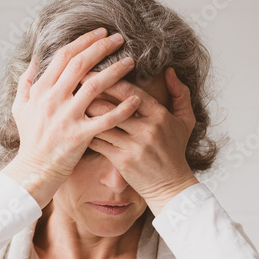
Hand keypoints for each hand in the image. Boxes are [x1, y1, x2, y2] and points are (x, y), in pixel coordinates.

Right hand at [3, 27, 140, 207]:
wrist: (33, 171)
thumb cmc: (30, 140)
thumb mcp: (20, 107)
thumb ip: (26, 82)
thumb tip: (34, 60)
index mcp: (40, 90)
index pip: (63, 56)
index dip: (83, 41)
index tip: (100, 33)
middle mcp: (53, 100)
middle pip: (80, 65)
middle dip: (101, 48)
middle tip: (120, 38)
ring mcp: (66, 118)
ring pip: (94, 87)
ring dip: (115, 71)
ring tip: (130, 61)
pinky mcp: (79, 136)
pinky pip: (106, 120)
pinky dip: (122, 108)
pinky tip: (136, 99)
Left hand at [85, 67, 199, 213]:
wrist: (171, 187)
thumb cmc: (175, 151)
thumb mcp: (185, 121)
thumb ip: (180, 94)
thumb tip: (169, 71)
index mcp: (160, 116)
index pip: (130, 92)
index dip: (110, 79)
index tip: (94, 72)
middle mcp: (147, 130)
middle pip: (112, 106)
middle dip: (91, 93)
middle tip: (76, 84)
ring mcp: (134, 146)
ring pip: (102, 123)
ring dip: (85, 112)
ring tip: (72, 103)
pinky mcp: (122, 161)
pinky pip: (98, 142)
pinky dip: (86, 133)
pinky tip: (77, 125)